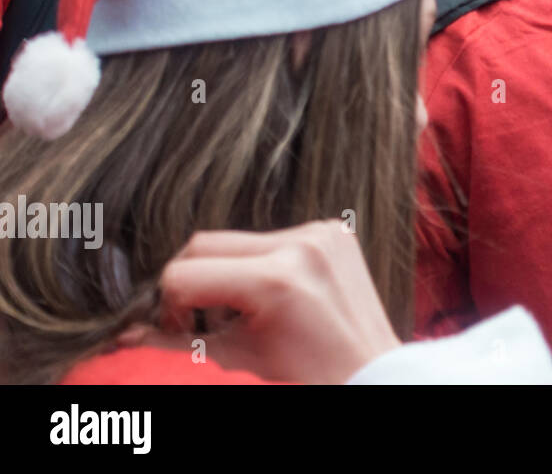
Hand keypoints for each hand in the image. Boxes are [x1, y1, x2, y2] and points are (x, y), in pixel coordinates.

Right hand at [117, 221, 400, 383]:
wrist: (372, 371)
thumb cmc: (308, 375)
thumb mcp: (237, 359)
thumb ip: (176, 344)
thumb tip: (125, 333)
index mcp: (276, 279)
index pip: (183, 274)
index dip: (170, 307)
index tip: (182, 332)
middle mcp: (302, 244)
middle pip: (205, 243)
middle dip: (191, 282)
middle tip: (200, 319)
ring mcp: (322, 231)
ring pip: (238, 239)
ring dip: (228, 271)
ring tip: (243, 310)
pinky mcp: (334, 229)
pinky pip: (275, 236)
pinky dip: (262, 262)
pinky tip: (276, 295)